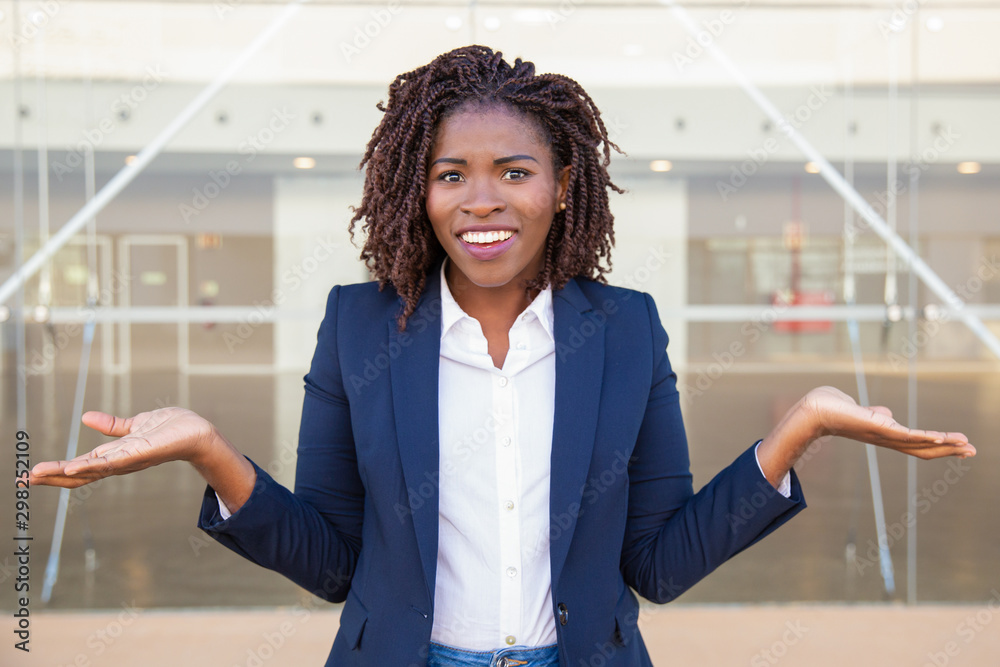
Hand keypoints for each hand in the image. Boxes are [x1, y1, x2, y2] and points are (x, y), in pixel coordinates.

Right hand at [29, 408, 215, 488]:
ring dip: (62, 473)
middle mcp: (117, 462)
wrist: (196, 431)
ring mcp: (127, 460)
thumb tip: (86, 418)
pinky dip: (91, 466)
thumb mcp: (134, 425)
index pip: (78, 467)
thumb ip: (112, 426)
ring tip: (37, 475)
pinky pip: (112, 462)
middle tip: (22, 480)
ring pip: (90, 470)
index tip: (29, 475)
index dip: (54, 471)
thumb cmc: (169, 429)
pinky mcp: (139, 454)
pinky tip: (72, 468)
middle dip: (50, 477)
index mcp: (113, 455)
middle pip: (78, 474)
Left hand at [801, 386, 975, 459]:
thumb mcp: (859, 410)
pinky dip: (924, 437)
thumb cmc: (831, 408)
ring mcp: (883, 435)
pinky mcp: (878, 428)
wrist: (814, 410)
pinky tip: (942, 438)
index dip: (937, 444)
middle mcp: (886, 439)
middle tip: (972, 451)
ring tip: (967, 446)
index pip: (916, 443)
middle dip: (948, 450)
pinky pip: (906, 436)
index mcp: (884, 434)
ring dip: (945, 445)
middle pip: (923, 449)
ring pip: (919, 444)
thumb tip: (885, 413)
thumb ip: (875, 414)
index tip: (957, 444)